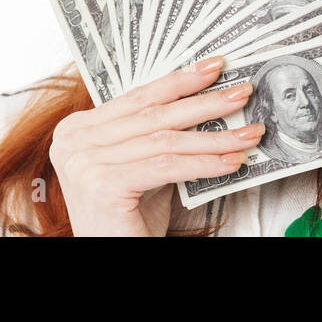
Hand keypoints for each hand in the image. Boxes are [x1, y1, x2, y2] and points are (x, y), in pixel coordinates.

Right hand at [50, 56, 263, 235]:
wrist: (110, 255)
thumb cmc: (127, 214)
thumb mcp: (140, 163)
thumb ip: (157, 132)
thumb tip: (207, 99)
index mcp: (78, 128)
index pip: (140, 96)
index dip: (180, 80)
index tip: (214, 67)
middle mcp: (73, 141)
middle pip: (155, 114)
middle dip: (205, 102)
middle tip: (242, 93)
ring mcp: (84, 162)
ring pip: (166, 140)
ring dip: (215, 137)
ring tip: (248, 134)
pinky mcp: (102, 185)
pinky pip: (167, 165)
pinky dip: (205, 163)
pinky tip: (232, 162)